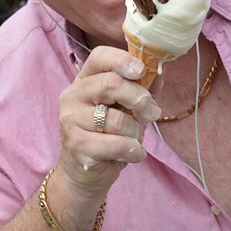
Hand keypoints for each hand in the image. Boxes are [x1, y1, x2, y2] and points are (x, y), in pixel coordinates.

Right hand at [50, 47, 160, 229]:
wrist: (84, 174)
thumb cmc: (107, 136)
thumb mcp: (125, 109)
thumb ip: (140, 89)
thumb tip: (159, 73)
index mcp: (84, 80)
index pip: (99, 57)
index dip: (122, 60)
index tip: (142, 71)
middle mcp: (72, 95)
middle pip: (110, 84)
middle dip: (139, 98)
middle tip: (153, 112)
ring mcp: (71, 120)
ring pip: (117, 119)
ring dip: (136, 132)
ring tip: (135, 140)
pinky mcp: (76, 144)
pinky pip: (116, 144)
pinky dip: (133, 151)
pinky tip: (134, 154)